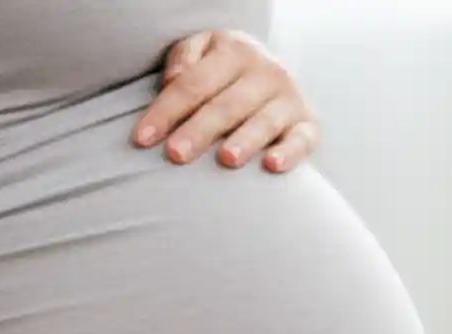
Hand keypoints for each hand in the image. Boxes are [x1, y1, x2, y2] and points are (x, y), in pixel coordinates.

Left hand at [132, 30, 318, 172]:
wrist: (274, 75)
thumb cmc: (225, 72)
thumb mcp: (202, 51)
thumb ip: (183, 60)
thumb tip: (173, 81)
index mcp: (235, 50)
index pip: (193, 83)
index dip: (166, 111)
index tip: (142, 139)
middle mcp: (267, 71)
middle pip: (226, 105)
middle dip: (200, 130)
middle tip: (176, 155)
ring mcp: (290, 98)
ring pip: (264, 121)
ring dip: (245, 140)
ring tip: (226, 160)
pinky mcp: (309, 123)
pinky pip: (302, 139)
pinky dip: (289, 152)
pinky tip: (271, 165)